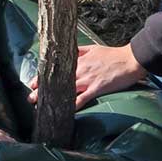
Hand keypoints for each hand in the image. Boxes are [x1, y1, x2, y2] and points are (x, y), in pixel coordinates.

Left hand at [26, 43, 145, 108]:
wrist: (131, 59)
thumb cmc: (113, 54)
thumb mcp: (93, 48)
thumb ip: (79, 51)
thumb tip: (68, 51)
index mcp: (79, 60)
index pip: (56, 69)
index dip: (43, 77)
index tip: (33, 83)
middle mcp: (80, 70)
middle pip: (57, 80)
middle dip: (42, 89)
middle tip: (30, 98)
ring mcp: (88, 80)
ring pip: (65, 90)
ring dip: (52, 98)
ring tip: (40, 106)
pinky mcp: (97, 88)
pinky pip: (82, 99)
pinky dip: (73, 106)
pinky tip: (64, 112)